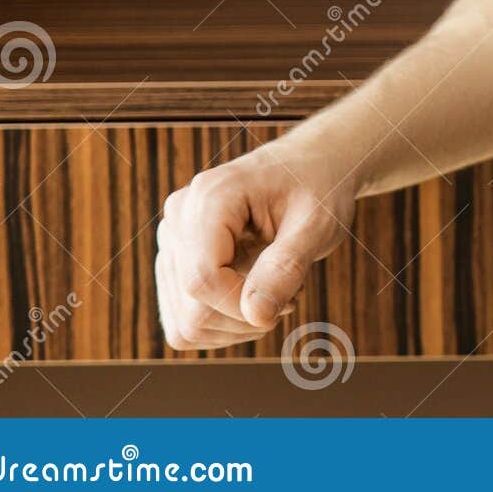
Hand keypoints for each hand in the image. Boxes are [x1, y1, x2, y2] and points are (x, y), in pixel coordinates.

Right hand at [155, 135, 357, 350]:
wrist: (312, 167)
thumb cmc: (319, 187)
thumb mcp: (317, 223)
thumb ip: (286, 267)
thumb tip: (257, 317)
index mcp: (210, 197)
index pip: (202, 280)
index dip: (244, 306)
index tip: (290, 299)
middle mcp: (179, 219)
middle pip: (192, 309)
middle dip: (247, 317)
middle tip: (291, 291)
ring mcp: (173, 242)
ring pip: (185, 324)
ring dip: (237, 322)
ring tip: (275, 287)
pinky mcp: (176, 262)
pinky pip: (184, 322)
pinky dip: (224, 323)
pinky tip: (256, 293)